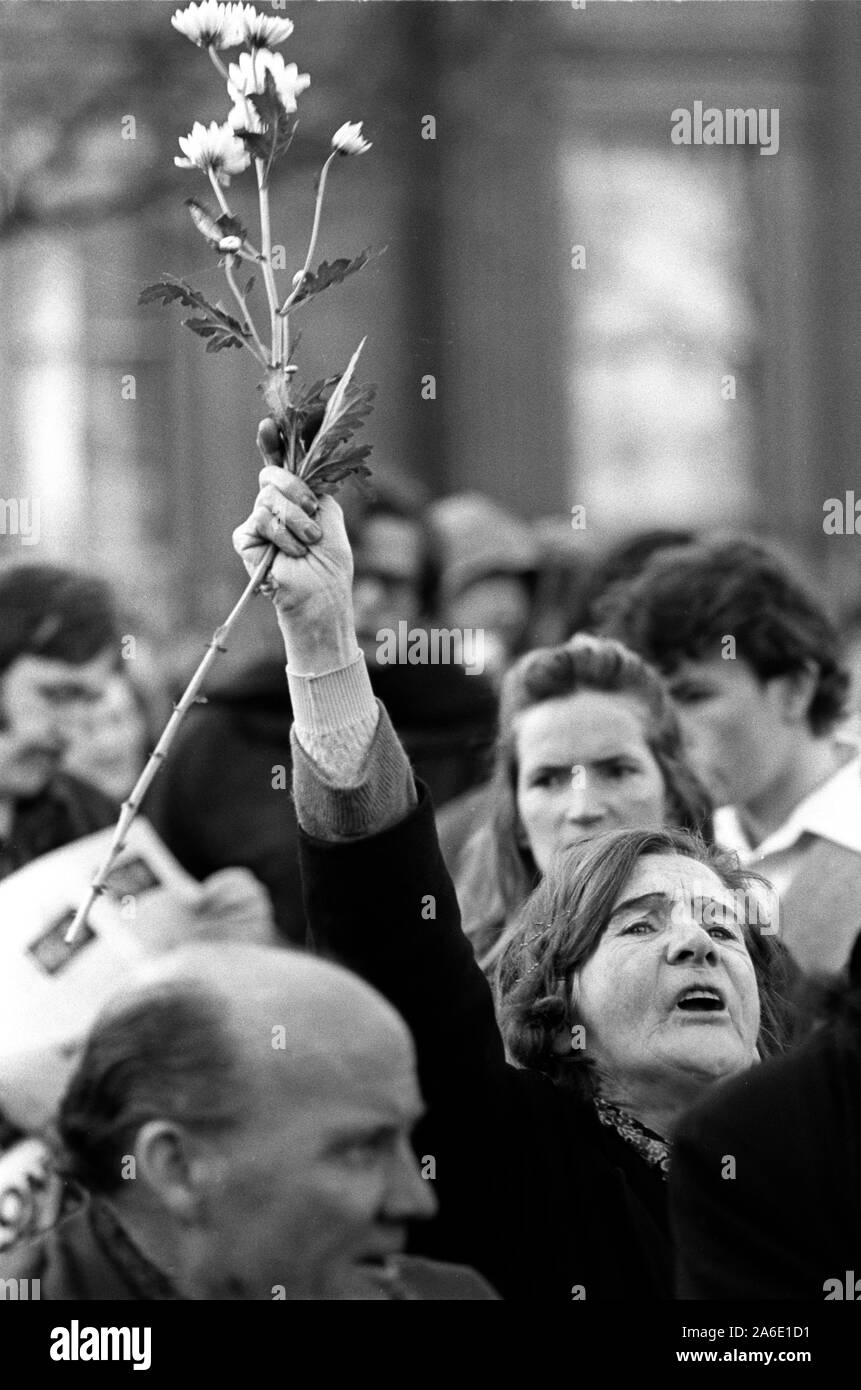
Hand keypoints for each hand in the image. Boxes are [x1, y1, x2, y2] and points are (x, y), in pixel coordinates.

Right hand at [232, 419, 358, 671]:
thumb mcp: (328, 511)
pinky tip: (292, 552)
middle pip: (271, 474)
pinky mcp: (244, 539)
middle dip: (296, 489)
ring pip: (267, 497)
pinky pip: (259, 520)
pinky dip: (281, 535)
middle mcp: (273, 504)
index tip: (268, 424)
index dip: (272, 441)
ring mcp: (257, 521)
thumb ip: (311, 482)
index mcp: (295, 495)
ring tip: (308, 542)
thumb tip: (299, 454)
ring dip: (295, 519)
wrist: (322, 593)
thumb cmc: (330, 560)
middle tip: (313, 511)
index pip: (279, 461)